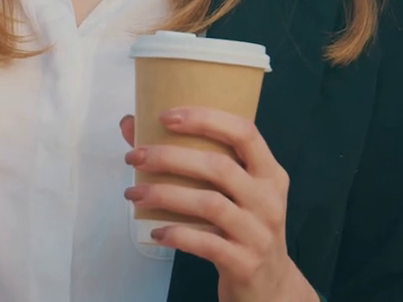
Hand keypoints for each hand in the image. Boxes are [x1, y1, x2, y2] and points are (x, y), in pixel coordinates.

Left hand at [118, 111, 317, 301]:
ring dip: (165, 195)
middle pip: (219, 167)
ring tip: (134, 194)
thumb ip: (192, 158)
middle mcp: (268, 199)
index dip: (205, 119)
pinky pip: (205, 244)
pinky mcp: (244, 262)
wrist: (271, 284)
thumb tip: (131, 125)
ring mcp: (259, 232)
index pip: (244, 132)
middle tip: (134, 157)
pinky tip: (156, 232)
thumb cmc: (242, 226)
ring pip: (209, 204)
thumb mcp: (234, 192)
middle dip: (170, 157)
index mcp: (269, 173)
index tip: (165, 117)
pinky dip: (177, 234)